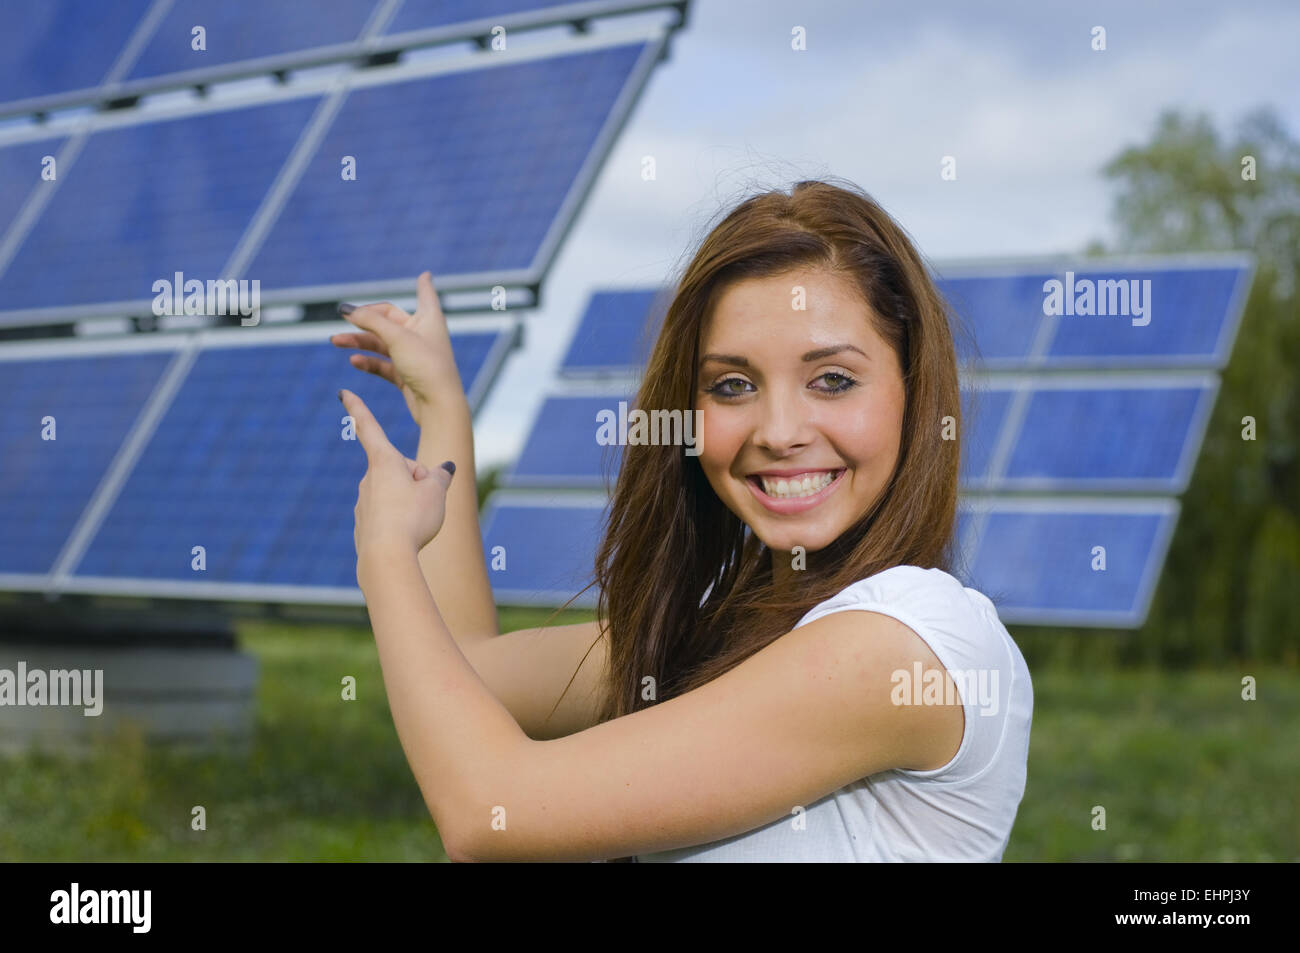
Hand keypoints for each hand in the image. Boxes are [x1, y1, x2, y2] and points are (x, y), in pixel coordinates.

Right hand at [330, 272, 466, 424]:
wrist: (438, 405)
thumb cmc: (426, 365)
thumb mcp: (396, 336)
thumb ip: (370, 320)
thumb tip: (346, 309)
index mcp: (429, 318)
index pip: (425, 294)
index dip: (423, 285)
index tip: (425, 275)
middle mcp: (423, 334)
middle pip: (389, 319)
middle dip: (365, 318)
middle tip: (342, 316)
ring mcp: (414, 355)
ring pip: (382, 343)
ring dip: (359, 341)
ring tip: (336, 340)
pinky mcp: (407, 376)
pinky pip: (383, 364)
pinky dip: (368, 361)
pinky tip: (354, 361)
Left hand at [340, 388, 455, 562]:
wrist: (387, 559)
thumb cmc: (413, 519)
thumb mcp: (436, 492)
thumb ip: (440, 476)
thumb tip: (442, 471)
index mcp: (384, 462)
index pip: (369, 428)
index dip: (357, 408)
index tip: (342, 392)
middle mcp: (368, 479)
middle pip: (399, 469)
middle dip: (418, 479)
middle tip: (429, 500)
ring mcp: (364, 503)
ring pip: (396, 493)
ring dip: (412, 501)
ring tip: (419, 521)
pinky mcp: (365, 525)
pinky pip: (390, 516)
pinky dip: (402, 521)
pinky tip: (408, 536)